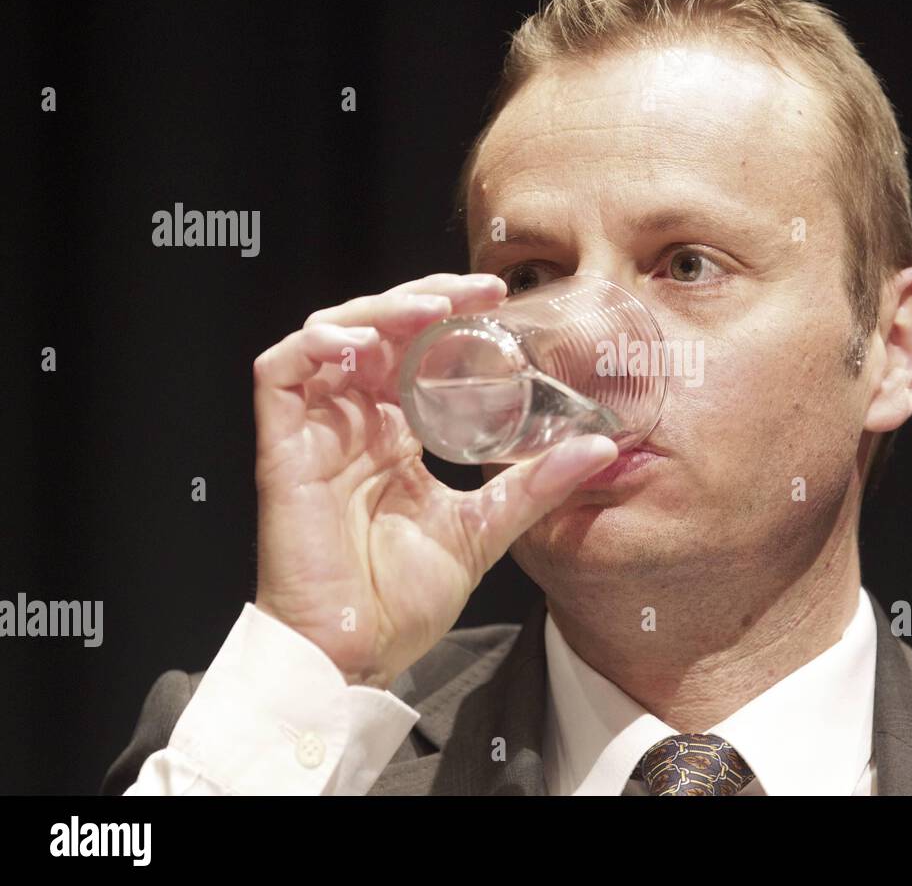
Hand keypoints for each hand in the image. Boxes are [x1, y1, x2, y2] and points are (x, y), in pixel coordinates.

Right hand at [250, 273, 616, 688]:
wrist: (357, 652)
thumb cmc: (404, 598)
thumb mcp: (486, 528)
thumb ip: (535, 484)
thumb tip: (600, 447)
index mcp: (396, 432)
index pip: (416, 349)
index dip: (450, 315)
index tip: (498, 296)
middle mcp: (355, 420)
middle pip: (377, 328)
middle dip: (423, 298)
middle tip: (477, 290)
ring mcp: (316, 430)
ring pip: (330, 334)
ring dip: (378, 310)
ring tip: (431, 310)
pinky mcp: (282, 448)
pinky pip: (280, 373)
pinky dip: (317, 345)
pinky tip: (363, 345)